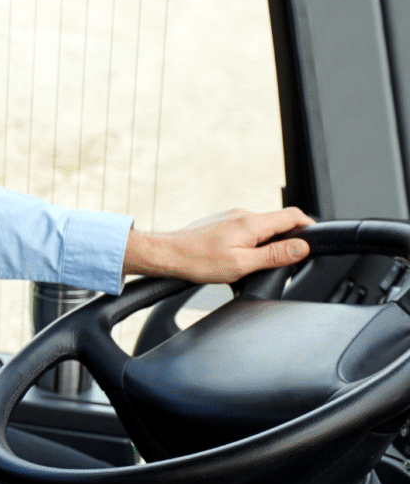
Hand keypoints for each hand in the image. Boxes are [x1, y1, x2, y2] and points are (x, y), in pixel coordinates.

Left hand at [122, 207, 313, 283]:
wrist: (166, 255)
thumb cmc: (197, 261)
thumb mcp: (242, 264)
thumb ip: (274, 255)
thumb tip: (302, 247)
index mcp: (251, 222)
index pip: (293, 216)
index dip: (309, 228)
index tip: (316, 243)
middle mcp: (243, 215)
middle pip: (279, 224)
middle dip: (287, 244)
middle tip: (285, 265)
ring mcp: (231, 219)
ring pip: (262, 231)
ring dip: (266, 248)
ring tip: (257, 268)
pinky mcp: (222, 225)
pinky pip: (246, 233)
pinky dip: (251, 247)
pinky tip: (240, 264)